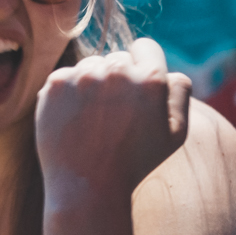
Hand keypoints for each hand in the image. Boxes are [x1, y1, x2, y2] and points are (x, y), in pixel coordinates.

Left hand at [34, 38, 190, 205]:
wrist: (87, 188)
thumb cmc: (135, 163)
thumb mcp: (175, 133)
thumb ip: (179, 93)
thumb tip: (169, 70)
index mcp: (151, 78)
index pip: (146, 47)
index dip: (143, 66)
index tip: (135, 89)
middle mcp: (117, 70)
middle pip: (117, 58)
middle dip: (118, 79)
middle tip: (115, 115)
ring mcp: (83, 76)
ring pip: (90, 66)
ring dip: (92, 85)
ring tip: (94, 121)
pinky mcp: (56, 84)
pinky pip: (66, 77)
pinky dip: (68, 95)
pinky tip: (74, 121)